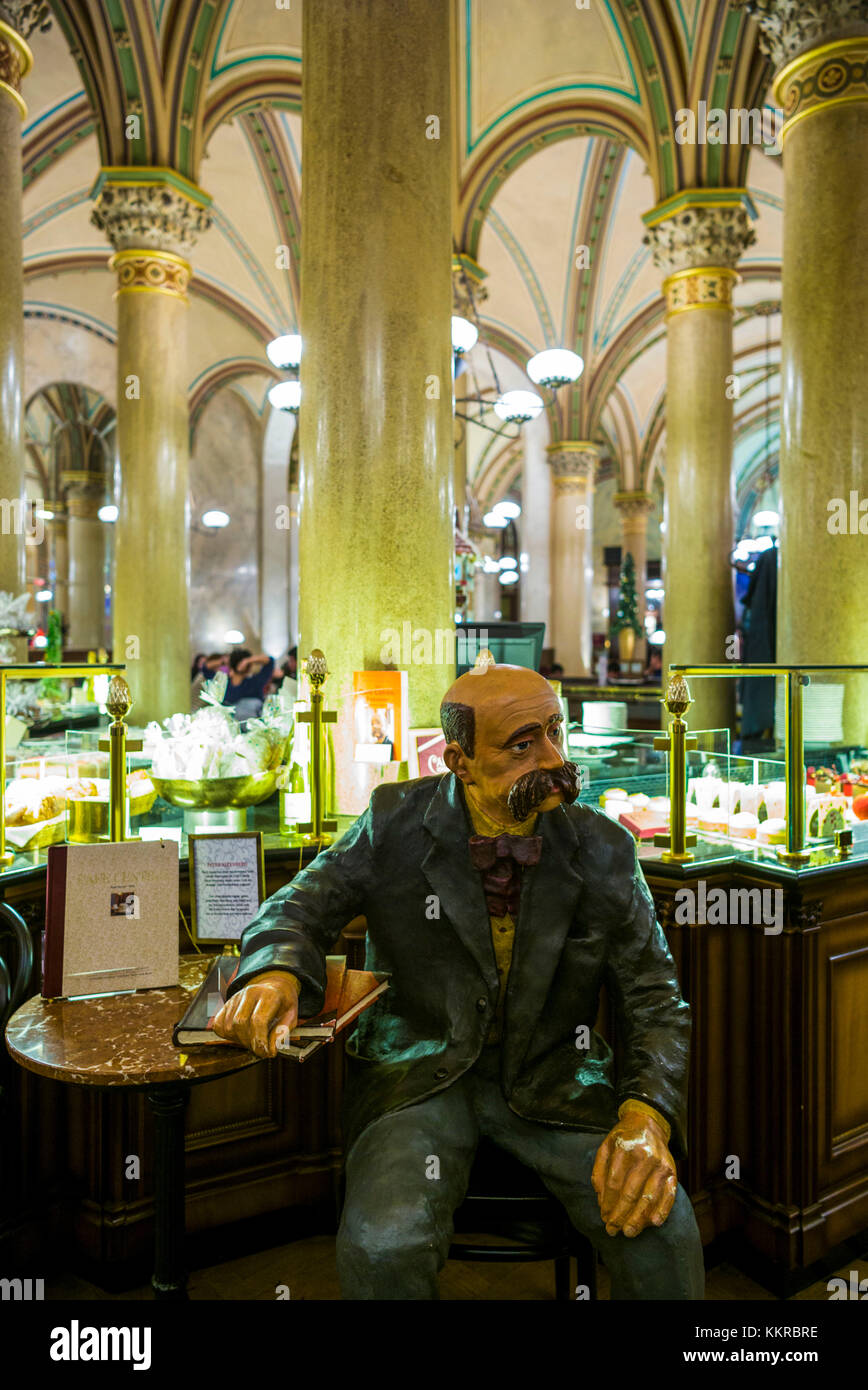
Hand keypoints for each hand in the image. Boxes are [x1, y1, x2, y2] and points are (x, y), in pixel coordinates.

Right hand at [210, 970, 299, 1057]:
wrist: (274, 989)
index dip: (260, 1040)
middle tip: (260, 1049)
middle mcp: (250, 993)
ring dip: (240, 1041)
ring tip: (253, 1040)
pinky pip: (218, 1025)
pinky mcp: (226, 1004)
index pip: (258, 1019)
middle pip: (240, 1023)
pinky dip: (227, 1035)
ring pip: (228, 1026)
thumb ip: (282, 1032)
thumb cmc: (283, 1005)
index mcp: (269, 994)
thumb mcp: (291, 1017)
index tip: (265, 1053)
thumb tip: (271, 1050)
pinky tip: (241, 1035)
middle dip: (249, 1042)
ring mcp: (236, 997)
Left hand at [591, 1110, 676, 1238]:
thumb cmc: (624, 1139)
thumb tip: (601, 1200)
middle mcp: (645, 1155)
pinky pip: (669, 1194)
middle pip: (631, 1193)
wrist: (648, 1123)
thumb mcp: (606, 1147)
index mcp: (625, 1148)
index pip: (614, 1183)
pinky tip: (654, 1223)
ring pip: (649, 1197)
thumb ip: (600, 1171)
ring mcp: (661, 1164)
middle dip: (620, 1215)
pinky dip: (663, 1210)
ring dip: (638, 1218)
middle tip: (613, 1230)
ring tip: (629, 1232)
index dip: (608, 1203)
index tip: (604, 1217)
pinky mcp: (673, 1171)